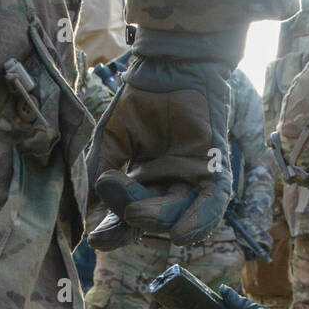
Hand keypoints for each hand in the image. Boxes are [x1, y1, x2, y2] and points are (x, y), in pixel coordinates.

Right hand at [85, 28, 240, 249]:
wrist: (169, 68)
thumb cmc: (140, 100)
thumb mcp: (110, 138)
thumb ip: (100, 170)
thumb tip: (93, 209)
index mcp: (141, 182)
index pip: (127, 217)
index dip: (115, 232)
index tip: (98, 240)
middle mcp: (167, 186)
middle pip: (152, 220)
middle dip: (134, 223)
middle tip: (124, 214)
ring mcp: (192, 179)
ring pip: (179, 215)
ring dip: (159, 221)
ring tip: (138, 215)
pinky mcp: (215, 169)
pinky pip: (213, 203)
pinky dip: (200, 221)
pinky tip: (181, 234)